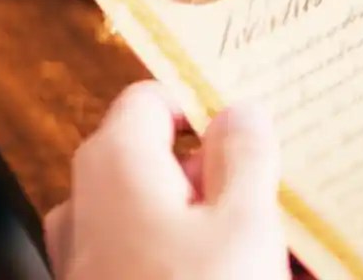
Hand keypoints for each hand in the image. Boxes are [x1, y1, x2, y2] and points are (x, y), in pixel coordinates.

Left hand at [43, 82, 290, 279]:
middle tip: (276, 193)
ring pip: (160, 213)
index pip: (152, 99)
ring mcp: (87, 258)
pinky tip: (242, 273)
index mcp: (116, 164)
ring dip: (212, 221)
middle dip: (219, 172)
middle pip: (157, 159)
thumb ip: (244, 154)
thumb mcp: (245, 221)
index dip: (204, 104)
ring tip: (272, 246)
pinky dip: (192, 258)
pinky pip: (150, 257)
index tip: (253, 127)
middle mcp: (87, 204)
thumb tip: (238, 111)